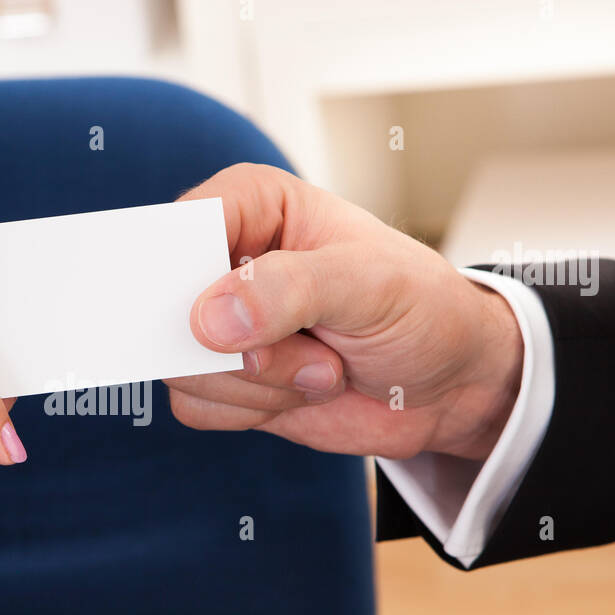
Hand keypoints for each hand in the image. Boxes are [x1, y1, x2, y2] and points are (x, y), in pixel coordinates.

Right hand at [164, 163, 522, 461]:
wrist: (448, 385)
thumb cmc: (421, 309)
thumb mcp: (371, 285)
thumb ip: (290, 289)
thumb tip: (209, 319)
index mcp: (251, 205)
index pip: (180, 229)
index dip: (189, 279)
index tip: (219, 320)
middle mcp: (223, 260)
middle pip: (165, 307)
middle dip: (234, 347)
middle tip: (302, 346)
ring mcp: (218, 324)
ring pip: (180, 364)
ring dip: (258, 384)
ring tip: (322, 366)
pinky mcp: (222, 377)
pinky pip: (194, 403)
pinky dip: (251, 410)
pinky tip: (299, 390)